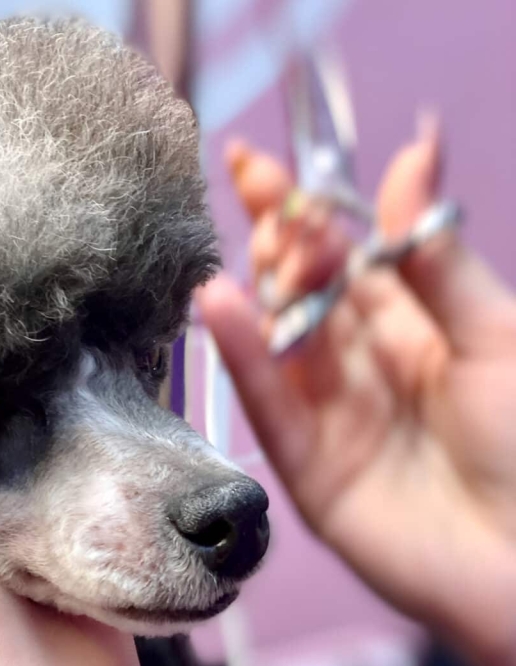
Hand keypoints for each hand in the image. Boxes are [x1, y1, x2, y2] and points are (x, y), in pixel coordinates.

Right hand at [198, 118, 515, 665]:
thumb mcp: (495, 336)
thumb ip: (436, 259)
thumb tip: (415, 153)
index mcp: (412, 330)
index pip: (343, 259)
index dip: (305, 211)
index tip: (262, 164)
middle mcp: (362, 369)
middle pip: (303, 296)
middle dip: (283, 245)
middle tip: (272, 202)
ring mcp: (329, 419)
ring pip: (280, 344)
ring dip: (264, 291)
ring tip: (260, 245)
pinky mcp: (305, 468)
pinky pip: (269, 405)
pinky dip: (244, 357)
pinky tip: (221, 307)